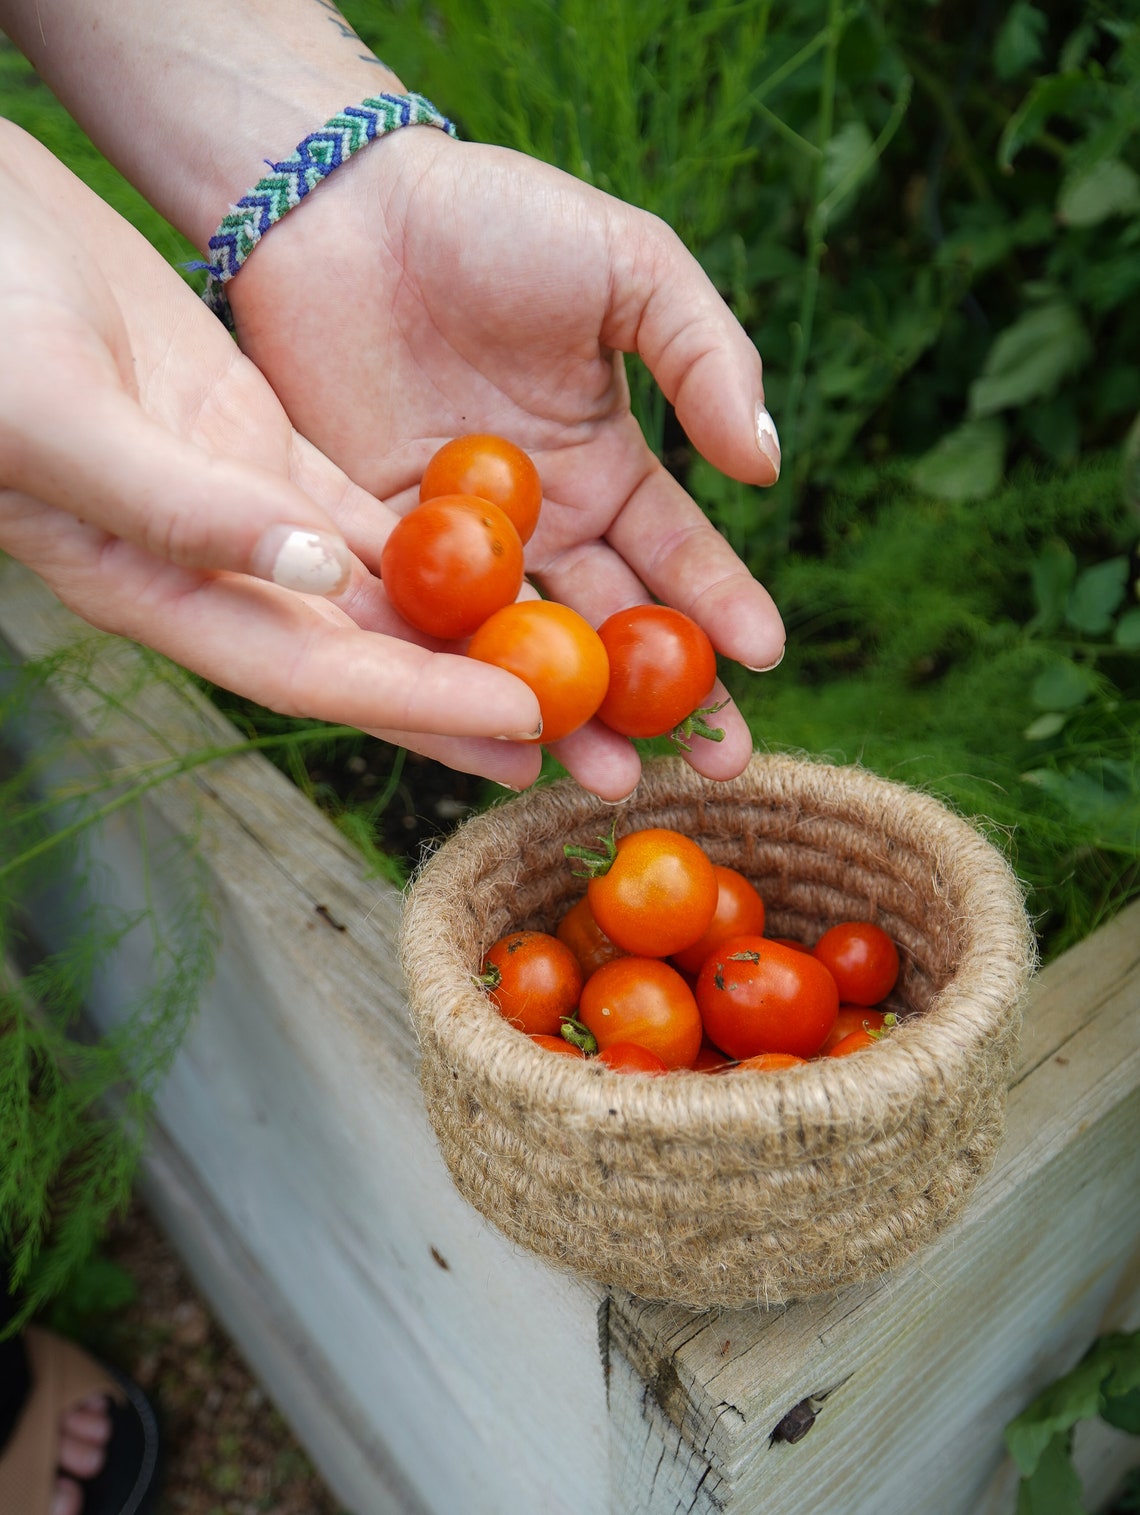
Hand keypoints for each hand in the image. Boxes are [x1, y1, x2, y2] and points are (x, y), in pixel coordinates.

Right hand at [0, 123, 546, 786]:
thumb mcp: (58, 413)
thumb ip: (180, 508)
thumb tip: (317, 578)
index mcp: (153, 586)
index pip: (314, 670)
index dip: (422, 705)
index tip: (527, 726)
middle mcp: (208, 567)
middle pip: (362, 655)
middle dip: (465, 698)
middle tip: (574, 736)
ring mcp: (237, 506)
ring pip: (374, 589)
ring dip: (464, 628)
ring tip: (560, 658)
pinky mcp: (254, 441)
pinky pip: (363, 508)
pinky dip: (432, 536)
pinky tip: (505, 552)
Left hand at [228, 127, 785, 799]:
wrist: (343, 204)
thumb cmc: (495, 219)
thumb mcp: (631, 266)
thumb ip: (706, 358)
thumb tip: (768, 466)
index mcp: (605, 463)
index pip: (677, 554)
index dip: (722, 605)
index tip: (767, 658)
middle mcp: (540, 521)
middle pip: (614, 627)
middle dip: (668, 697)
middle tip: (719, 767)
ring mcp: (460, 547)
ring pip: (525, 649)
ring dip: (574, 720)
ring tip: (619, 780)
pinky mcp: (376, 549)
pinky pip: (427, 629)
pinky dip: (461, 685)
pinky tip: (502, 740)